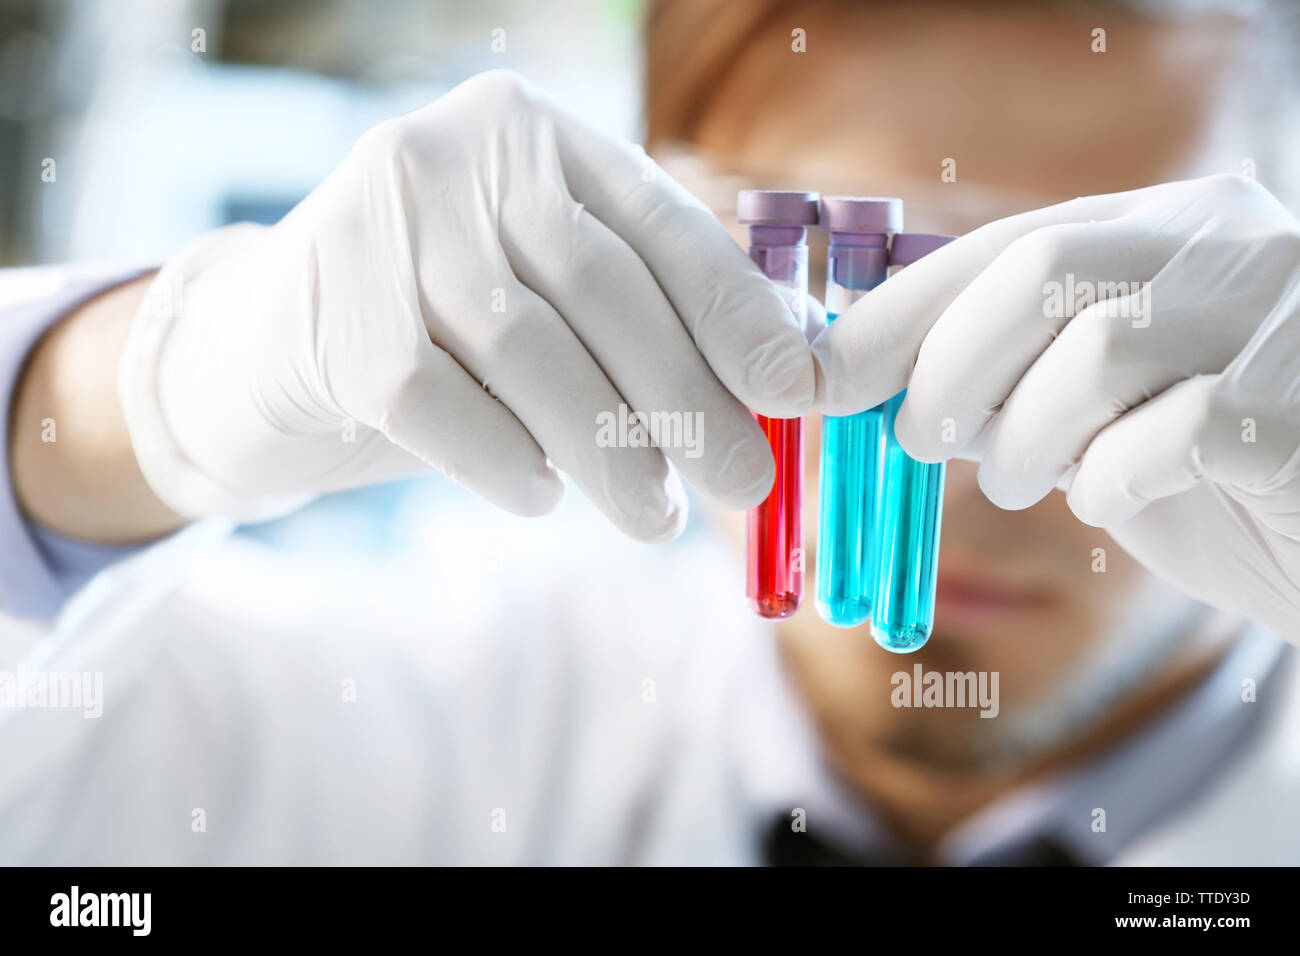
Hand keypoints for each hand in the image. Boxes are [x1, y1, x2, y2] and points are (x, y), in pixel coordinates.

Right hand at [118, 70, 811, 540]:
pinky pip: (439, 402)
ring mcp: (382, 221)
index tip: (797, 394)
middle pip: (601, 287)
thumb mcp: (542, 295)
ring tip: (653, 519)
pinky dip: (503, 461)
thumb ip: (640, 318)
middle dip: (687, 399)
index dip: (737, 314)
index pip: (660, 222)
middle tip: (743, 483)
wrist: (264, 348)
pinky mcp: (328, 309)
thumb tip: (775, 387)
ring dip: (608, 449)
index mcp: (535, 138)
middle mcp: (458, 154)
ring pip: (527, 349)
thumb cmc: (440, 331)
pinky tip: (539, 497)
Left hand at [813, 174, 1299, 640]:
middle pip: (1043, 271)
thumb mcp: (1088, 415)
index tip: (822, 374)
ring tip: (1023, 481)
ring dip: (1025, 439)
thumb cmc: (1202, 479)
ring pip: (1098, 350)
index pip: (1007, 244)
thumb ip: (1006, 383)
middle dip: (950, 368)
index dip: (903, 310)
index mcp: (1162, 229)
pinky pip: (1173, 432)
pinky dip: (1111, 481)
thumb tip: (871, 385)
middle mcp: (1226, 242)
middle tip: (917, 440)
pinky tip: (1117, 499)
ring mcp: (1280, 308)